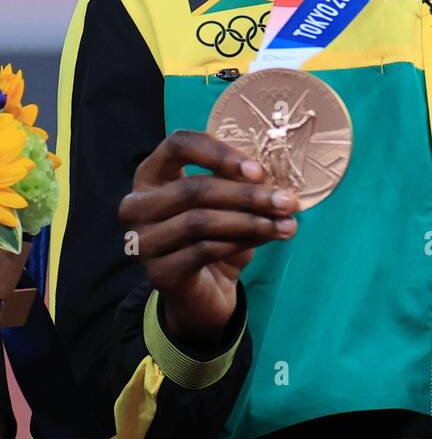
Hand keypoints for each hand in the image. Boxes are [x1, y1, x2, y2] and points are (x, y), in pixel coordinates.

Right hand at [119, 130, 299, 347]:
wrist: (202, 293)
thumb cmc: (214, 235)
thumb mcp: (227, 202)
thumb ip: (240, 184)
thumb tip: (272, 179)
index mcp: (151, 174)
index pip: (178, 145)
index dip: (220, 154)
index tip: (258, 171)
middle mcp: (137, 205)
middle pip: (194, 189)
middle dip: (247, 194)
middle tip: (287, 201)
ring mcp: (143, 241)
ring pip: (200, 221)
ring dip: (250, 221)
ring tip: (287, 224)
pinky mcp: (158, 272)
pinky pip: (205, 250)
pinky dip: (242, 243)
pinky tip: (268, 238)